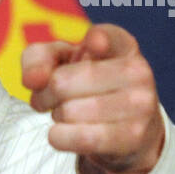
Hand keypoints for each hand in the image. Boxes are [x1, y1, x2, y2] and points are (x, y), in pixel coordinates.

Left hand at [22, 24, 164, 173]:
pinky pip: (80, 138)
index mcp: (122, 46)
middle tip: (54, 99)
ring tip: (70, 116)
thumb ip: (37, 59)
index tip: (93, 45)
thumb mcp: (59, 64)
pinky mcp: (133, 137)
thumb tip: (33, 79)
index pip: (105, 35)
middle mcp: (138, 71)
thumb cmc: (87, 90)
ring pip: (68, 112)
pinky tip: (66, 134)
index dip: (94, 41)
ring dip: (57, 118)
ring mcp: (140, 105)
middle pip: (61, 82)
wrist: (126, 135)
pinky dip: (60, 138)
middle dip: (46, 95)